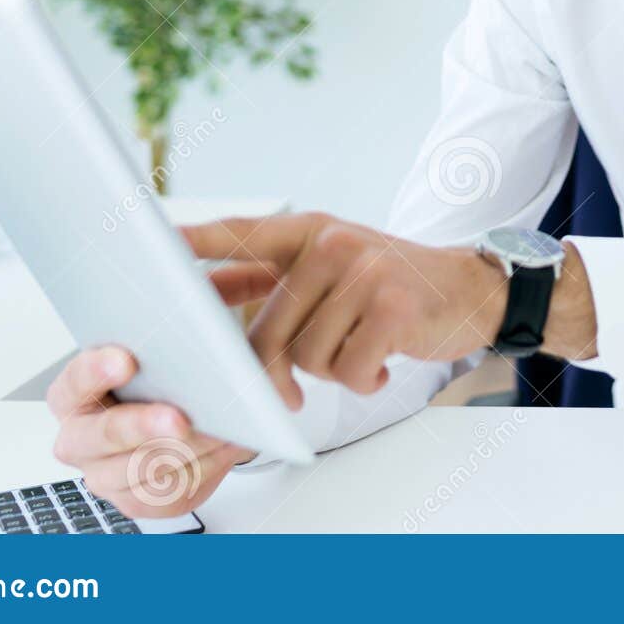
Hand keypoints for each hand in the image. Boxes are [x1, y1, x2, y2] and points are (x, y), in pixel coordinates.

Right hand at [46, 346, 253, 518]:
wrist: (174, 416)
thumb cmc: (154, 379)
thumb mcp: (149, 352)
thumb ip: (154, 342)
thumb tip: (183, 331)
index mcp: (72, 397)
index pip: (74, 382)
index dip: (97, 371)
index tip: (125, 360)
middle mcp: (79, 441)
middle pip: (104, 435)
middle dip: (143, 425)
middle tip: (178, 417)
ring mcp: (104, 476)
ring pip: (144, 468)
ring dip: (187, 448)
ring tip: (220, 428)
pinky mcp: (137, 501)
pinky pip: (169, 492)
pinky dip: (204, 466)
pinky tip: (224, 445)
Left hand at [181, 212, 510, 407]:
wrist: (473, 291)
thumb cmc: (394, 288)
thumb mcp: (336, 270)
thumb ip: (279, 284)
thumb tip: (214, 309)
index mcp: (310, 231)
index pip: (240, 234)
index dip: (195, 240)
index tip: (149, 236)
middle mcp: (332, 244)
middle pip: (267, 331)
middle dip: (277, 374)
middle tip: (293, 392)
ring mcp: (363, 272)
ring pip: (306, 357)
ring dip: (332, 373)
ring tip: (361, 354)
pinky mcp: (391, 306)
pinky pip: (347, 369)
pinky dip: (365, 381)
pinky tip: (384, 363)